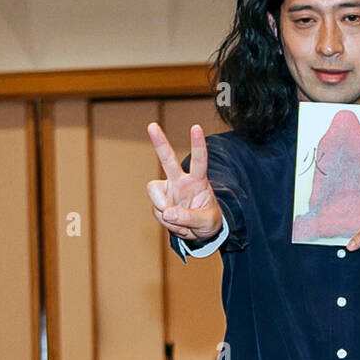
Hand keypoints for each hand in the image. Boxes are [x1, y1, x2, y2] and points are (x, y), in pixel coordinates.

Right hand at [146, 122, 222, 241]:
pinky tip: (176, 223)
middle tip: (152, 126)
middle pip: (168, 159)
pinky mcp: (160, 202)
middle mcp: (181, 181)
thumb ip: (189, 217)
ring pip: (154, 191)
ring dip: (163, 209)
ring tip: (179, 221)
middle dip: (160, 143)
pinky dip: (165, 222)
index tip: (196, 128)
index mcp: (198, 181)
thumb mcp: (206, 222)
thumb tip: (167, 213)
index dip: (198, 145)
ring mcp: (169, 190)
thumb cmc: (208, 221)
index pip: (199, 161)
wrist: (199, 233)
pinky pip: (157, 211)